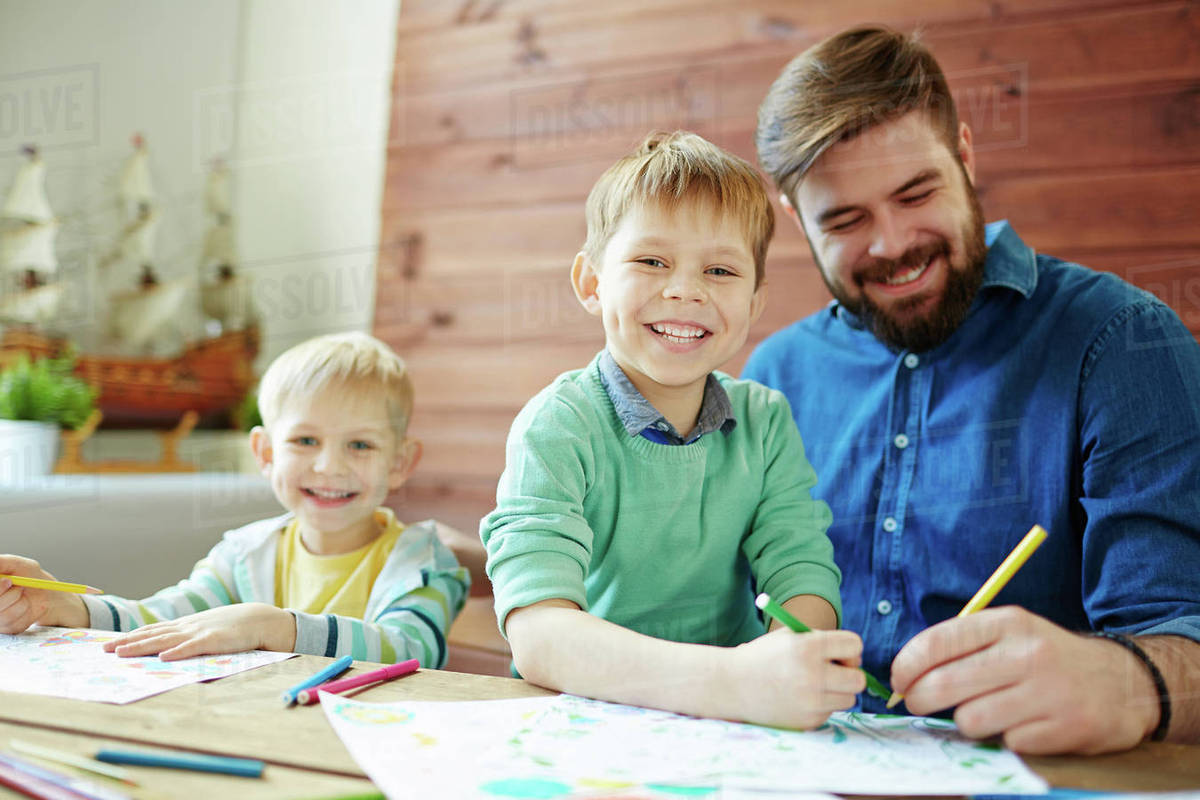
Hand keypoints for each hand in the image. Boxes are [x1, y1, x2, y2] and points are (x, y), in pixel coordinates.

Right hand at [0, 555, 87, 633]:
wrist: (50, 595)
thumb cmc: (32, 577)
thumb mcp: (18, 565)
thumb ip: (2, 562)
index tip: (7, 580)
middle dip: (6, 592)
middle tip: (15, 584)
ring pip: (0, 612)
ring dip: (17, 600)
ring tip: (22, 594)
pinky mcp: (4, 627)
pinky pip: (10, 621)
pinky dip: (23, 611)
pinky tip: (26, 606)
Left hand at [102, 603, 296, 659]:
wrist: (260, 619)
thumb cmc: (234, 628)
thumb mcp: (207, 630)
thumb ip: (189, 638)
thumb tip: (169, 651)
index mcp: (186, 626)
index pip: (153, 631)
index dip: (132, 637)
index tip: (111, 644)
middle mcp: (188, 627)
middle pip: (153, 635)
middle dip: (127, 643)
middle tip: (104, 650)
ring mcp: (200, 632)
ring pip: (166, 640)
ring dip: (142, 646)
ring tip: (122, 653)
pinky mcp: (214, 640)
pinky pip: (193, 647)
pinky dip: (178, 652)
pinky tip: (164, 657)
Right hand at [728, 627, 865, 729]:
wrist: (732, 685)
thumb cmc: (763, 656)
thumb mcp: (789, 637)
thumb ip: (822, 641)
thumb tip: (855, 657)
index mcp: (808, 647)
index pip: (854, 645)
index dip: (849, 648)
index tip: (839, 653)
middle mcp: (812, 675)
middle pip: (859, 679)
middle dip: (850, 673)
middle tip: (835, 670)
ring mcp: (811, 702)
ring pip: (849, 698)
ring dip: (837, 691)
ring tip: (815, 684)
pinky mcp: (808, 721)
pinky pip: (830, 711)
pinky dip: (821, 704)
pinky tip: (799, 697)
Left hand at [890, 606, 1158, 753]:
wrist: (1124, 683)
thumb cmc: (1048, 657)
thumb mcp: (1011, 633)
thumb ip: (962, 645)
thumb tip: (906, 674)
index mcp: (1007, 624)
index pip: (937, 643)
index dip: (906, 666)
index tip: (897, 681)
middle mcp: (1026, 654)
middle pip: (943, 685)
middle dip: (919, 700)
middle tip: (917, 704)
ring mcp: (1046, 693)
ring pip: (969, 720)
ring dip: (966, 722)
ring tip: (981, 713)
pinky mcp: (1064, 728)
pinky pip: (1006, 742)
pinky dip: (1004, 738)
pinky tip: (1020, 725)